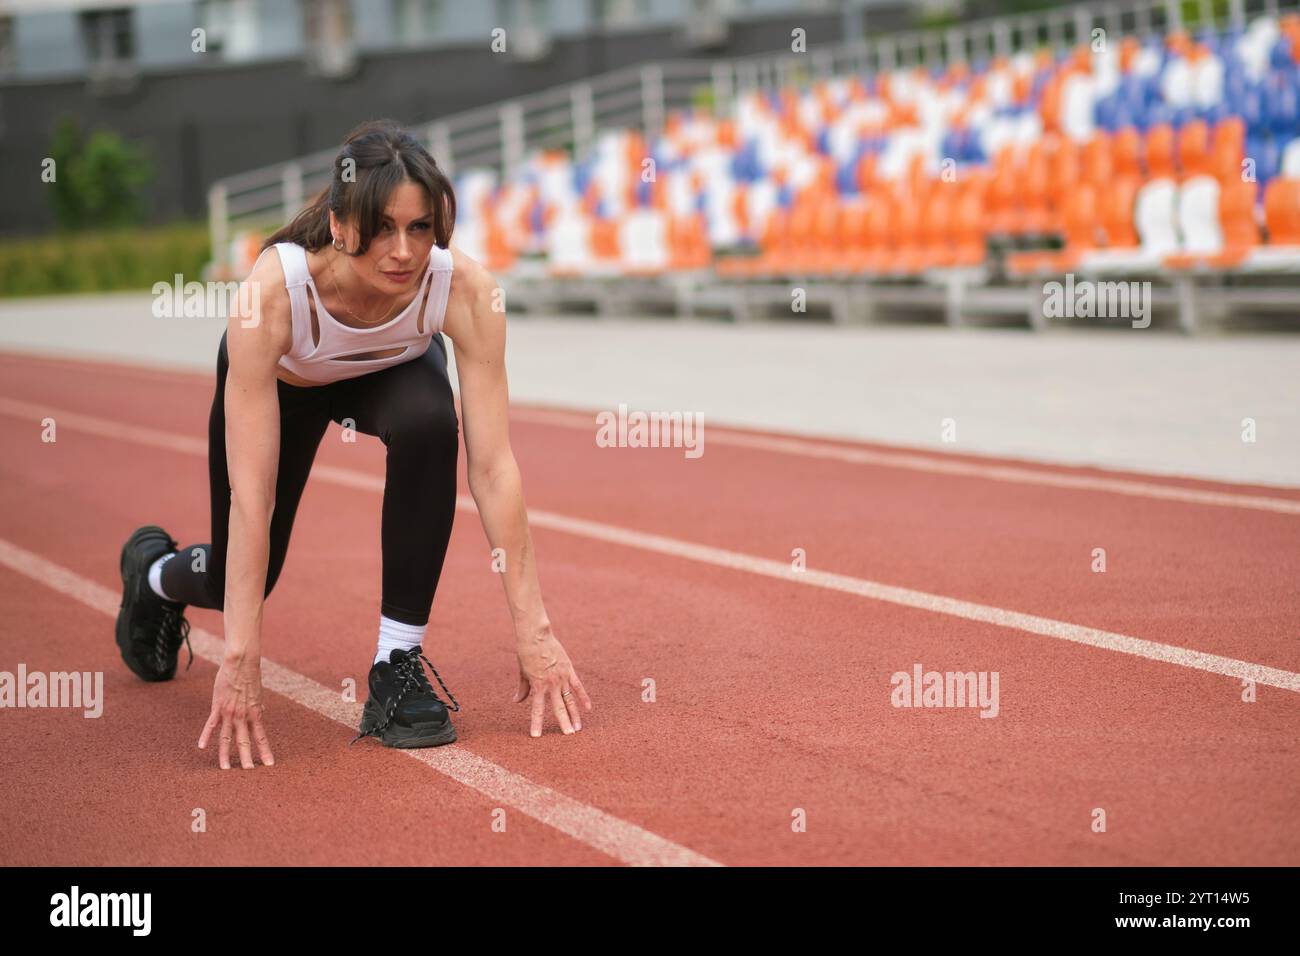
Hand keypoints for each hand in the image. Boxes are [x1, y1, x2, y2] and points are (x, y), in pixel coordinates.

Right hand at [198, 652, 273, 768]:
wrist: (242, 663)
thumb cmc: (250, 677)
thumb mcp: (258, 695)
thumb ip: (256, 708)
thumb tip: (260, 714)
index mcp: (255, 713)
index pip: (261, 737)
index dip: (265, 751)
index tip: (270, 764)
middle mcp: (243, 716)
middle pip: (244, 741)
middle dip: (247, 758)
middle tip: (250, 772)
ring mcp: (230, 712)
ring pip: (227, 738)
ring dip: (226, 754)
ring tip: (226, 768)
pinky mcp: (218, 706)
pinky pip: (211, 724)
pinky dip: (206, 736)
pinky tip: (202, 747)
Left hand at [513, 625, 591, 736]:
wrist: (536, 636)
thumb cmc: (526, 653)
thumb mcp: (522, 672)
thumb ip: (523, 688)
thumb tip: (516, 701)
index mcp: (538, 685)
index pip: (537, 709)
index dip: (536, 723)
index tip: (536, 736)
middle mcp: (551, 684)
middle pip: (559, 707)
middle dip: (563, 722)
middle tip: (568, 735)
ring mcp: (562, 677)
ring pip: (570, 700)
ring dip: (574, 714)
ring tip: (578, 728)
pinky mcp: (569, 670)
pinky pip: (578, 686)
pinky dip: (583, 697)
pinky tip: (588, 708)